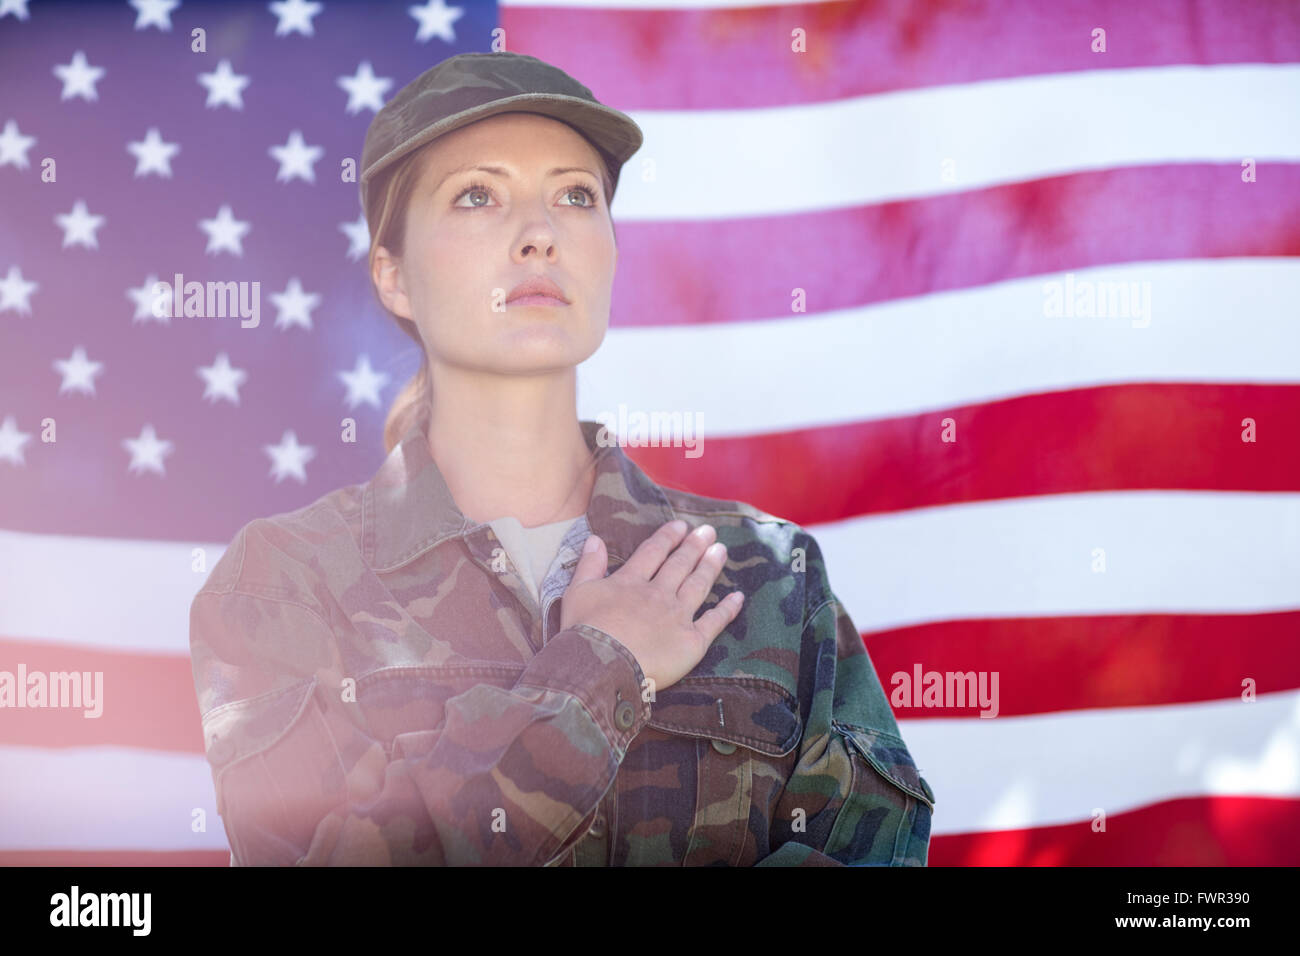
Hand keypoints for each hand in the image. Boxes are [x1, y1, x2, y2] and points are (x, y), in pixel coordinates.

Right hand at [560, 519, 743, 692]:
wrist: (601, 666)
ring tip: (721, 550)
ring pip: (698, 586)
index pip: (653, 553)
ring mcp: (677, 616)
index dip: (668, 537)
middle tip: (708, 531)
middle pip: (680, 565)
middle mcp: (658, 594)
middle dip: (695, 546)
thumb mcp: (577, 592)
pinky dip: (728, 609)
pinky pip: (714, 622)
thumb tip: (595, 539)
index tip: (680, 526)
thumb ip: (589, 565)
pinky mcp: (691, 641)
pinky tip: (738, 597)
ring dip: (710, 567)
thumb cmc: (583, 632)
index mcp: (631, 582)